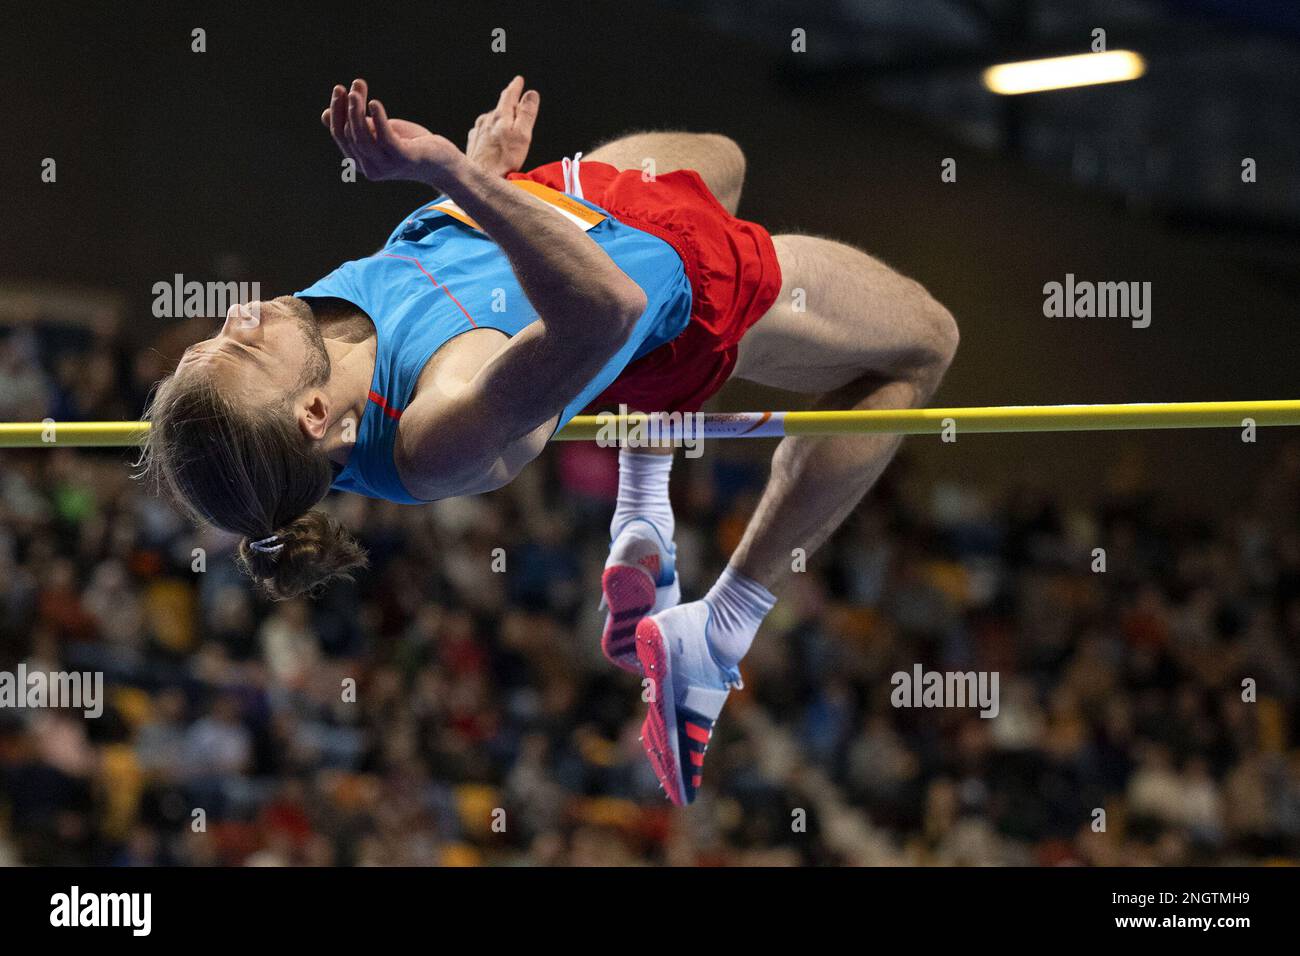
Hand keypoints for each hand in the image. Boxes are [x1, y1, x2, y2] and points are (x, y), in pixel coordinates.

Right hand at [321, 78, 462, 184]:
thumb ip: (357, 125)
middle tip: (353, 85)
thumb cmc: (409, 145)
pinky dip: (379, 119)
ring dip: (357, 111)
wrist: (441, 161)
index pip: (340, 135)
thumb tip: (324, 115)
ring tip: (358, 90)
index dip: (337, 111)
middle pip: (349, 134)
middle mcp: (370, 169)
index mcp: (360, 162)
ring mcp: (386, 166)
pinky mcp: (403, 160)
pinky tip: (375, 103)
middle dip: (348, 107)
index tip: (340, 89)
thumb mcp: (379, 131)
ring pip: (363, 137)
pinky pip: (385, 139)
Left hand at [465, 76, 539, 177]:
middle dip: (508, 102)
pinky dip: (489, 130)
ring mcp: (478, 132)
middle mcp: (486, 121)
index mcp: (500, 116)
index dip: (515, 87)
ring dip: (499, 117)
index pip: (508, 95)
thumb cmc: (504, 160)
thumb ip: (527, 113)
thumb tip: (531, 93)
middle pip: (500, 107)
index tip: (519, 80)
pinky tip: (491, 136)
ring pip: (490, 119)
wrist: (481, 179)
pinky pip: (482, 131)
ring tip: (505, 119)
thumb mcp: (522, 135)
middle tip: (515, 97)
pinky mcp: (473, 144)